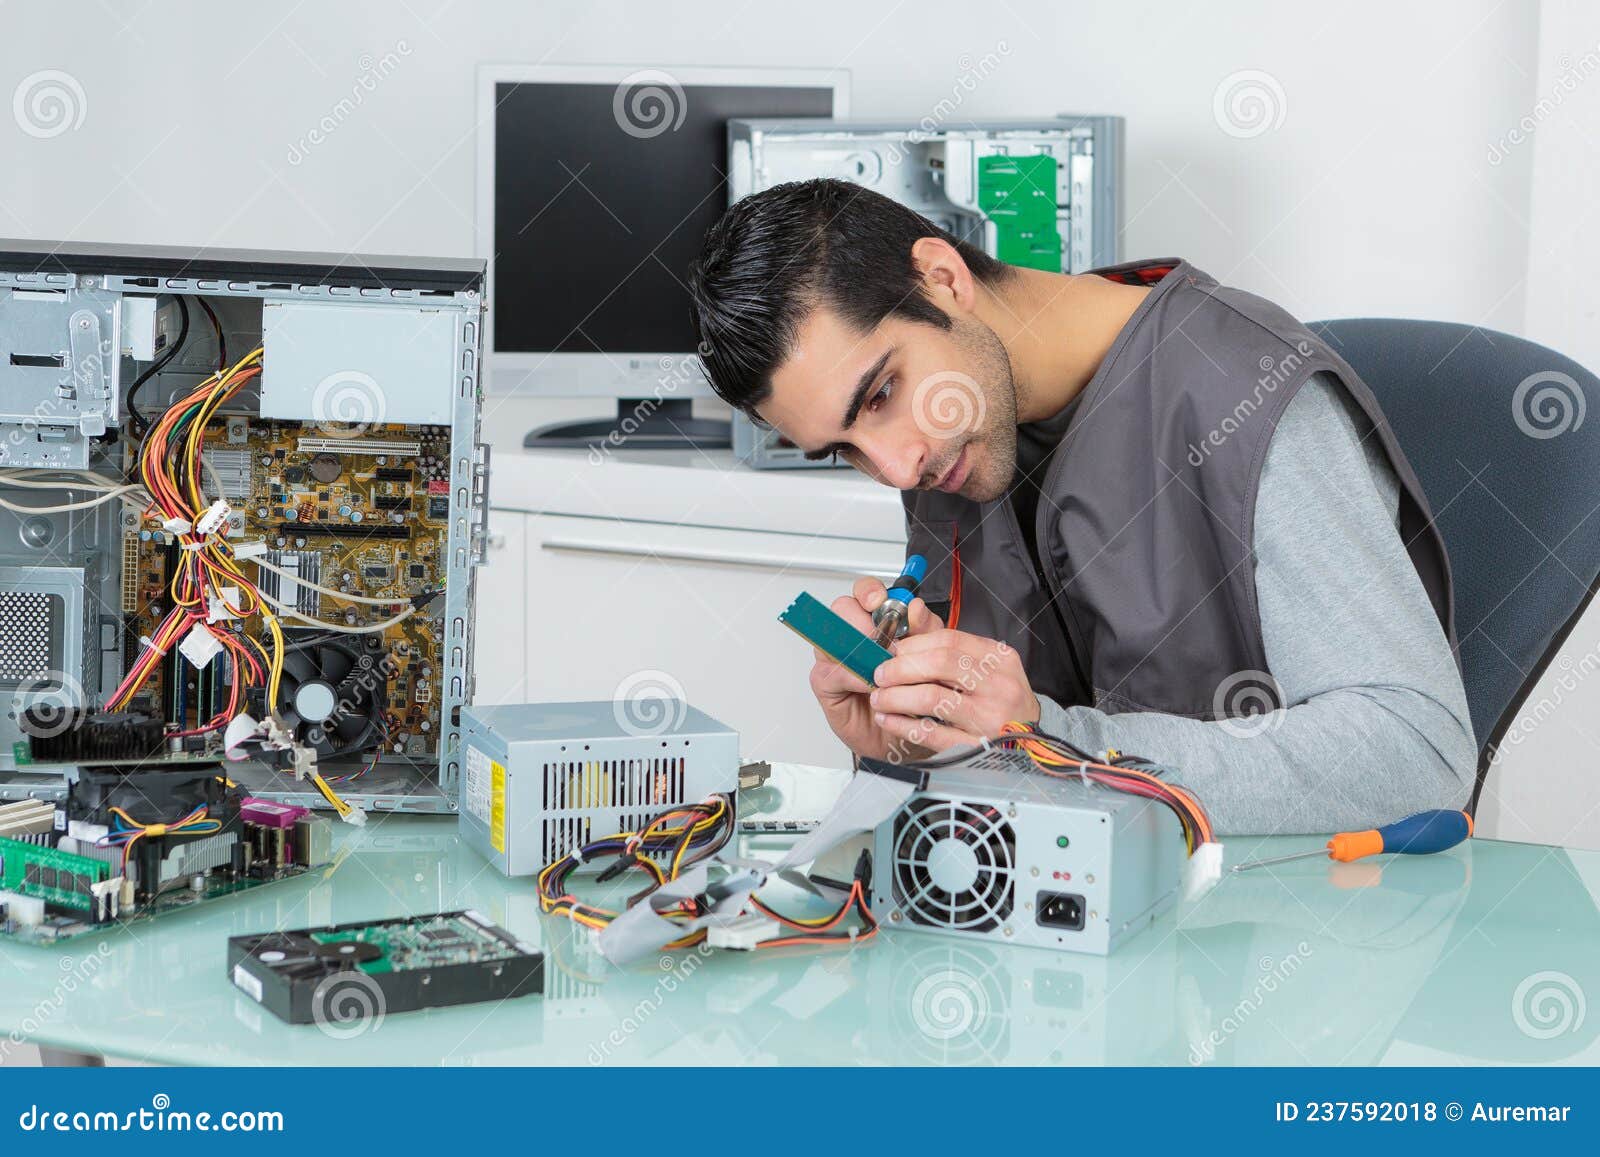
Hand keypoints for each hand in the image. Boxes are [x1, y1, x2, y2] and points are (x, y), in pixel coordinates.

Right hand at [808, 576, 942, 761]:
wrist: (905, 734)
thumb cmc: (912, 695)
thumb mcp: (928, 659)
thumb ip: (924, 632)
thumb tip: (916, 608)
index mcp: (876, 621)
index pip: (866, 593)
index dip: (870, 592)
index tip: (879, 601)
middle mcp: (852, 635)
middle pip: (842, 609)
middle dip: (861, 620)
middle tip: (879, 637)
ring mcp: (835, 656)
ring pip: (831, 637)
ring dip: (856, 649)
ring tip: (879, 664)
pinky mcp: (826, 681)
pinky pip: (833, 672)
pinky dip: (854, 678)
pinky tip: (870, 686)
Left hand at [868, 628, 1039, 751]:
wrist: (1031, 744)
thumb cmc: (1002, 702)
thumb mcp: (985, 666)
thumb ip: (947, 642)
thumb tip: (912, 610)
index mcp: (999, 659)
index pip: (949, 640)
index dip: (912, 644)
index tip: (892, 651)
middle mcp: (998, 685)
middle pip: (939, 663)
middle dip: (900, 667)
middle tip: (880, 674)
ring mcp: (990, 717)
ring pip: (932, 698)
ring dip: (896, 696)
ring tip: (880, 697)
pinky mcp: (975, 747)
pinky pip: (931, 733)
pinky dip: (902, 725)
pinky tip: (888, 720)